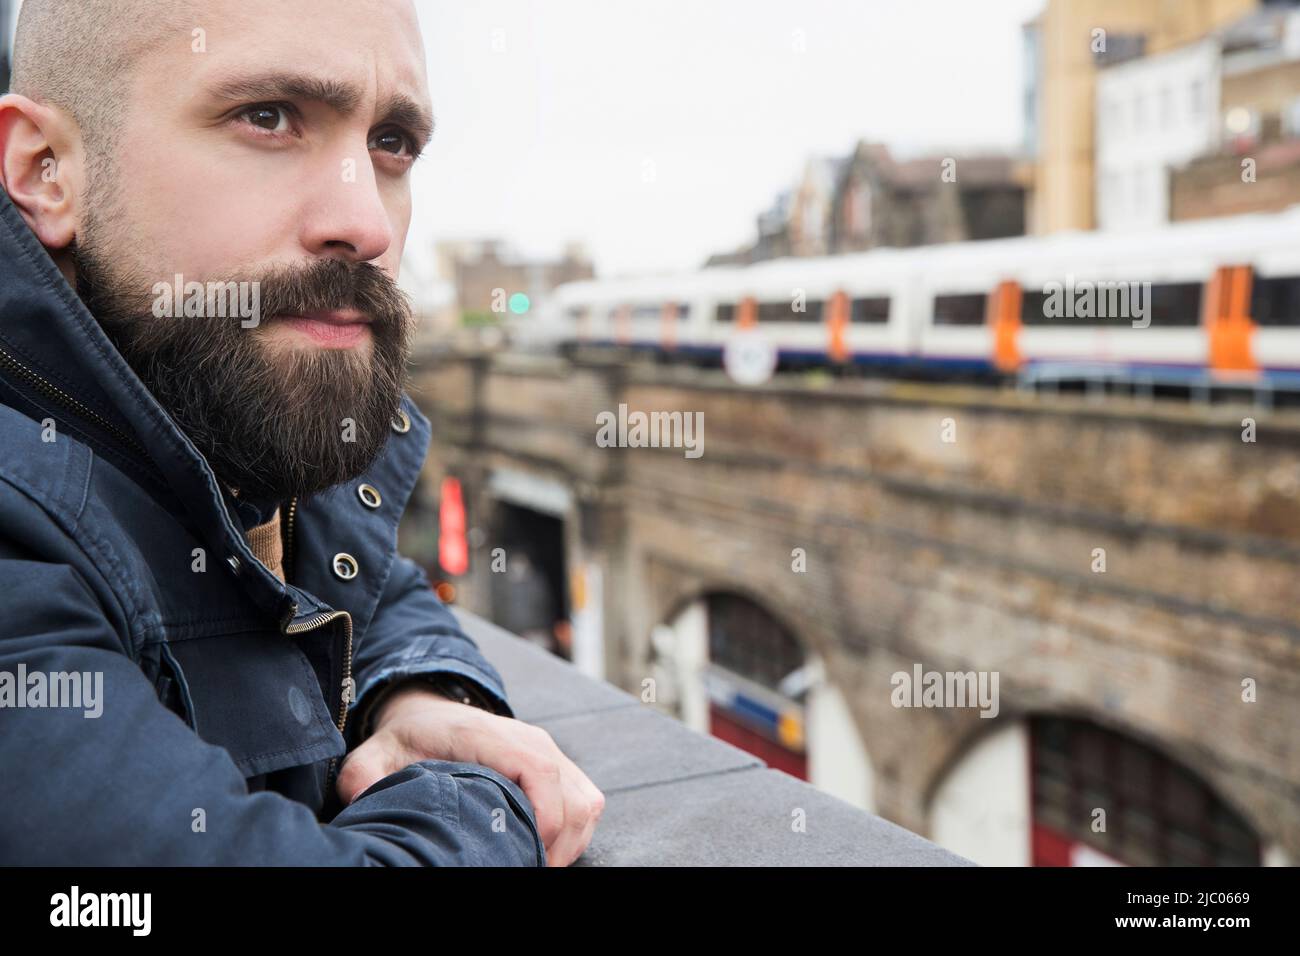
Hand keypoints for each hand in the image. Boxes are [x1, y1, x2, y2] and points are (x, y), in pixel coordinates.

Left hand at [337, 686, 604, 866]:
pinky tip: (545, 852)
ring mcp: (551, 752)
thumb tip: (360, 799)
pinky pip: (586, 804)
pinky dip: (575, 833)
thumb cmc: (409, 739)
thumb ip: (365, 774)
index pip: (537, 768)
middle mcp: (530, 739)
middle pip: (569, 795)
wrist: (431, 713)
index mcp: (489, 734)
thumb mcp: (376, 753)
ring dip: (567, 843)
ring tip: (533, 866)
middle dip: (555, 845)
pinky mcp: (562, 767)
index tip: (528, 854)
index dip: (543, 815)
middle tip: (524, 873)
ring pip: (584, 804)